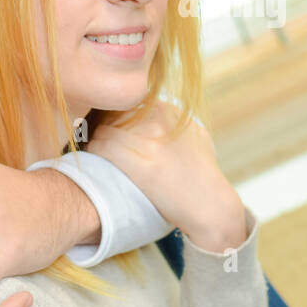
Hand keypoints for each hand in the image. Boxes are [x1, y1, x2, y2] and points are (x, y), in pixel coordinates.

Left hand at [87, 103, 245, 251]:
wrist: (210, 205)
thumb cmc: (203, 172)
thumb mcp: (195, 134)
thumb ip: (173, 118)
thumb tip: (151, 106)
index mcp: (171, 111)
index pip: (128, 101)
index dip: (115, 114)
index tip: (111, 125)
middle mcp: (162, 123)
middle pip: (114, 113)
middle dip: (103, 124)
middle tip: (97, 136)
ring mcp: (153, 144)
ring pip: (104, 130)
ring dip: (96, 139)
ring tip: (96, 148)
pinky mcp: (143, 167)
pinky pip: (104, 148)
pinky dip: (95, 151)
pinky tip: (97, 158)